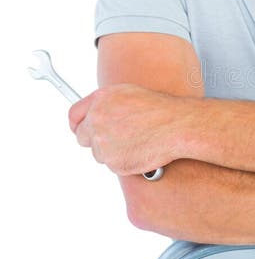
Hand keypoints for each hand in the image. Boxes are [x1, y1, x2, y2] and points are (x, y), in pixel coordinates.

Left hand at [68, 84, 191, 174]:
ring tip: (135, 141)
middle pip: (83, 137)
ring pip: (99, 153)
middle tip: (116, 139)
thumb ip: (106, 104)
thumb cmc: (160, 109)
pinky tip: (139, 150)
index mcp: (100, 101)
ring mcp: (103, 143)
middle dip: (96, 140)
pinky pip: (113, 165)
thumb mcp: (129, 93)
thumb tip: (96, 113)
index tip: (81, 129)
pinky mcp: (113, 162)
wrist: (177, 126)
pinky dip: (124, 161)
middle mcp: (97, 120)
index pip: (74, 115)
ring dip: (112, 151)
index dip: (78, 124)